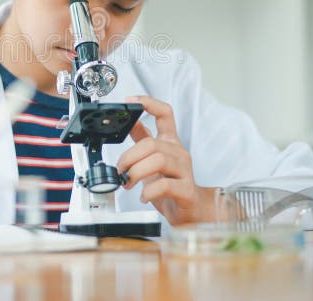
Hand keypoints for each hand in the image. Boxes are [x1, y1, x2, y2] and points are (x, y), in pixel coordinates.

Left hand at [117, 95, 216, 224]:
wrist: (192, 211)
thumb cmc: (171, 185)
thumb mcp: (153, 159)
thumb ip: (143, 140)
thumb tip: (129, 122)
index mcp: (170, 142)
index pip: (165, 113)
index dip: (148, 103)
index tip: (130, 100)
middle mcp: (179, 152)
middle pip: (152, 143)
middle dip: (129, 157)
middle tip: (120, 170)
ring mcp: (185, 171)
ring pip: (158, 160)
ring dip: (136, 172)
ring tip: (128, 183)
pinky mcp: (186, 190)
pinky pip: (165, 186)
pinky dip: (148, 192)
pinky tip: (143, 196)